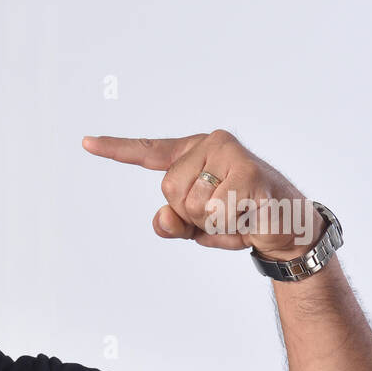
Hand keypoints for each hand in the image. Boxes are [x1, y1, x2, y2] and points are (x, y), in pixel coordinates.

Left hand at [82, 129, 322, 259]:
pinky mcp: (249, 171)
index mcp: (194, 154)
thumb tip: (160, 219)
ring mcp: (231, 154)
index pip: (148, 152)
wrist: (285, 228)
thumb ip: (172, 223)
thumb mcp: (196, 227)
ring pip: (192, 203)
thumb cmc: (239, 220)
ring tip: (238, 213)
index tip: (86, 142)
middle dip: (192, 215)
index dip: (116, 149)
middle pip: (170, 190)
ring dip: (214, 222)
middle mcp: (211, 145)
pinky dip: (231, 224)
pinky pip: (217, 211)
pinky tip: (250, 214)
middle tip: (223, 213)